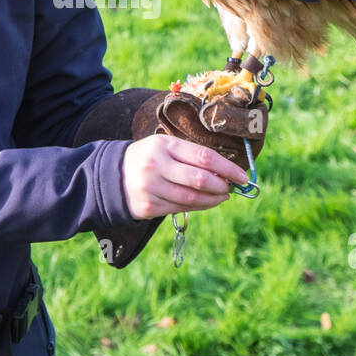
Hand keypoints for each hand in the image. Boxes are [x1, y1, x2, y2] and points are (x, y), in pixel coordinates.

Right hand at [121, 134, 249, 220]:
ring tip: (222, 196)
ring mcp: (151, 188)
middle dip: (221, 186)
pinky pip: (180, 208)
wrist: (113, 175)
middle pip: (199, 179)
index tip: (242, 177)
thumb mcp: (166, 147)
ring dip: (213, 199)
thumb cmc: (150, 158)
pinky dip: (198, 206)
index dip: (227, 168)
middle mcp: (156, 166)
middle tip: (230, 188)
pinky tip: (206, 202)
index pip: (204, 157)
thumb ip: (192, 157)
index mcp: (164, 146)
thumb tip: (225, 173)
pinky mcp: (148, 207)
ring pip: (191, 198)